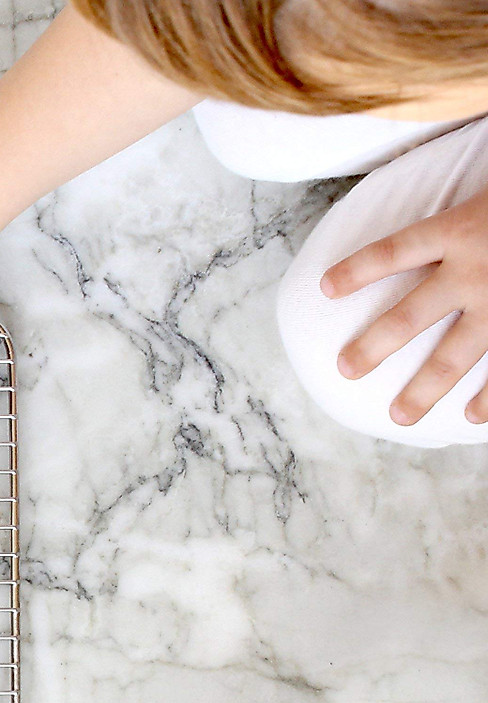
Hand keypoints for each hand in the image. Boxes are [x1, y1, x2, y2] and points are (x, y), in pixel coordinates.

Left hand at [321, 184, 487, 425]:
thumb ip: (467, 204)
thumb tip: (441, 191)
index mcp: (463, 226)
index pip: (395, 251)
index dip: (358, 270)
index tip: (324, 287)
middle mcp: (477, 268)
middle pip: (409, 316)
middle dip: (373, 347)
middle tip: (344, 369)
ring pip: (455, 354)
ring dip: (424, 388)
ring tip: (399, 417)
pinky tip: (474, 417)